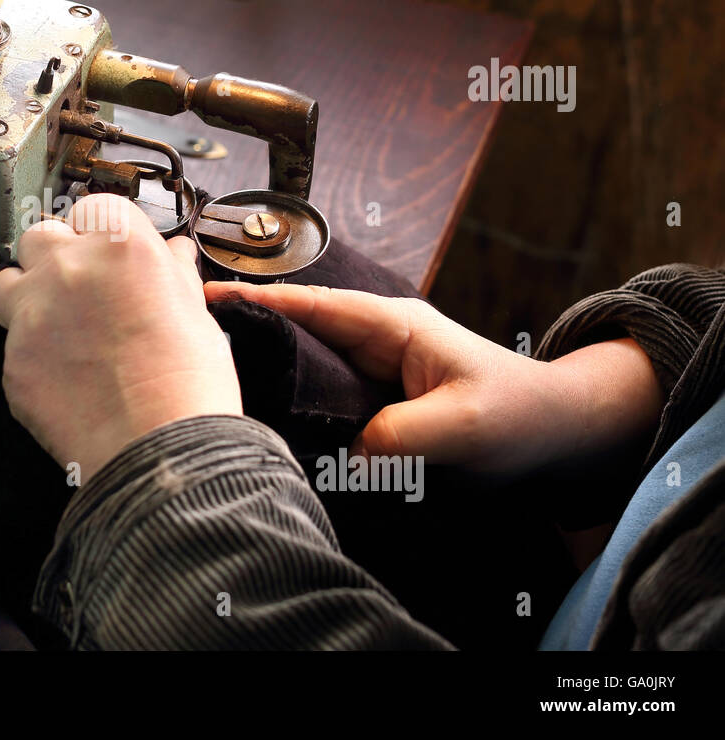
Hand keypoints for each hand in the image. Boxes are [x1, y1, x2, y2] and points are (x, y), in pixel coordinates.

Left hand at [0, 194, 241, 481]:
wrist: (160, 448)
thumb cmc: (191, 380)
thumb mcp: (195, 312)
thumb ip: (172, 272)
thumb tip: (173, 251)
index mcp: (119, 244)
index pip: (92, 208)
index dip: (100, 232)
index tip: (108, 253)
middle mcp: (68, 267)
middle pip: (39, 236)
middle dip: (56, 256)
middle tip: (81, 290)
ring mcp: (32, 313)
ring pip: (6, 282)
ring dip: (26, 295)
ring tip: (58, 327)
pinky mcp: (12, 360)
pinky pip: (12, 343)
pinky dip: (32, 353)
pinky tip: (64, 377)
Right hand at [203, 282, 662, 474]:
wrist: (560, 436)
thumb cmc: (521, 417)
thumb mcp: (463, 428)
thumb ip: (398, 437)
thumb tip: (343, 453)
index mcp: (392, 325)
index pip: (313, 305)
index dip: (259, 301)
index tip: (206, 297)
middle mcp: (376, 339)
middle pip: (296, 327)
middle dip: (247, 329)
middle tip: (190, 340)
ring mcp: (373, 368)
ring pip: (305, 362)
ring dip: (267, 367)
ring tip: (211, 376)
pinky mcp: (375, 399)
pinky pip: (322, 395)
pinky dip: (292, 401)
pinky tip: (264, 416)